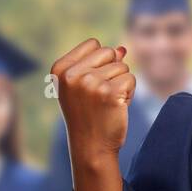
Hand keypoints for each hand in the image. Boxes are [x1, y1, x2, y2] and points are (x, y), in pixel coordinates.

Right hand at [51, 39, 135, 166]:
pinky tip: (117, 107)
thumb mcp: (84, 86)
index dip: (101, 61)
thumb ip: (99, 64)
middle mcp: (72, 74)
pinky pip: (131, 79)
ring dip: (121, 84)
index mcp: (60, 69)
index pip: (93, 44)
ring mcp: (90, 83)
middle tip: (102, 94)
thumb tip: (122, 49)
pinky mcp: (109, 92)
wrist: (91, 147)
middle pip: (109, 52)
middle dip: (113, 71)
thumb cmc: (88, 115)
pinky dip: (130, 93)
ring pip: (122, 66)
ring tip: (108, 103)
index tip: (91, 83)